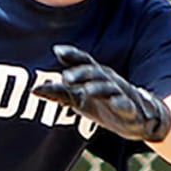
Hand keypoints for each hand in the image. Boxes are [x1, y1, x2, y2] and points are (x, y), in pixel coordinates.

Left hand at [29, 45, 170, 142]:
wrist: (137, 119)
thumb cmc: (103, 104)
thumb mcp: (79, 98)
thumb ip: (59, 92)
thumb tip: (34, 89)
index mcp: (96, 75)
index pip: (84, 62)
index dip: (73, 55)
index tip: (57, 50)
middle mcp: (109, 81)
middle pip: (94, 73)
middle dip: (81, 74)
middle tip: (66, 78)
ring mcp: (121, 94)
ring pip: (109, 88)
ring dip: (98, 88)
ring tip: (87, 90)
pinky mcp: (131, 110)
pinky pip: (127, 106)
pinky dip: (122, 104)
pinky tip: (116, 104)